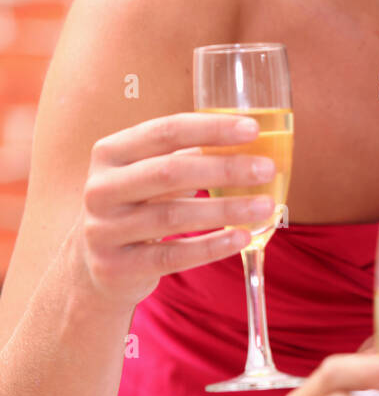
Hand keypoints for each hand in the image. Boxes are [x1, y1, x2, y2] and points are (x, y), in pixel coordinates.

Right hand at [75, 113, 274, 310]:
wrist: (95, 265)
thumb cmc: (137, 206)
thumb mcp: (150, 173)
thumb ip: (188, 155)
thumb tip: (250, 139)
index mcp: (110, 153)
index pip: (165, 132)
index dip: (210, 128)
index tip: (253, 129)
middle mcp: (101, 188)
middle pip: (169, 173)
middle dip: (224, 169)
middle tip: (266, 169)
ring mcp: (104, 230)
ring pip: (173, 217)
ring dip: (226, 210)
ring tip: (265, 206)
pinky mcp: (116, 267)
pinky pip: (172, 256)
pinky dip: (210, 247)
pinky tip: (241, 237)